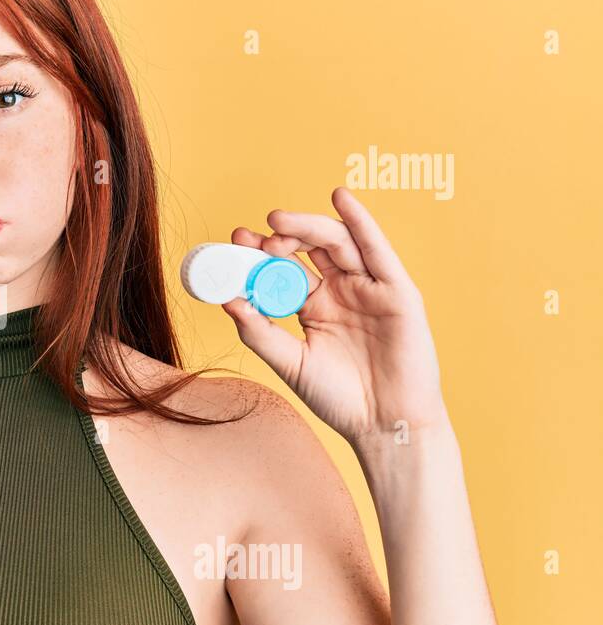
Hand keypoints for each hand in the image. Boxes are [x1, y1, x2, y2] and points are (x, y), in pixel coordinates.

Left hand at [220, 186, 448, 446]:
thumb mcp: (290, 362)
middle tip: (252, 236)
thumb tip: (227, 300)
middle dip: (280, 236)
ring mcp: (369, 288)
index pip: (284, 268)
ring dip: (308, 226)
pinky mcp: (397, 292)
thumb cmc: (340, 399)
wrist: (383, 425)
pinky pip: (379, 251)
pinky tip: (341, 199)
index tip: (235, 242)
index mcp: (314, 305)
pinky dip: (361, 222)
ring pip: (338, 243)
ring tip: (278, 220)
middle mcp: (341, 291)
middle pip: (308, 249)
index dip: (261, 253)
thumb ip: (259, 332)